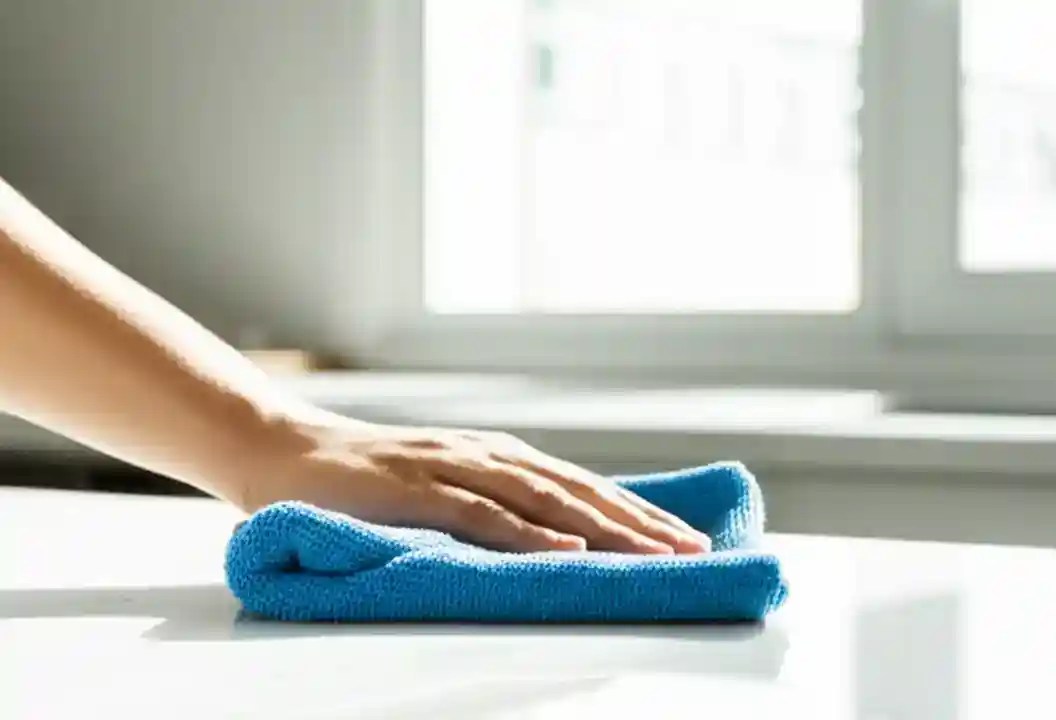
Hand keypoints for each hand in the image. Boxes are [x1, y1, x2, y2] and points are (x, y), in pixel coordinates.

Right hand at [238, 412, 710, 554]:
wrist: (283, 450)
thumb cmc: (366, 480)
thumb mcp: (443, 488)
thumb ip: (492, 503)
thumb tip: (553, 536)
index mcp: (499, 456)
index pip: (583, 487)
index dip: (637, 512)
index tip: (685, 538)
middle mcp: (486, 454)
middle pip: (579, 491)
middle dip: (640, 522)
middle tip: (692, 550)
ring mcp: (451, 467)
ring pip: (544, 499)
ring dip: (603, 528)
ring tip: (652, 553)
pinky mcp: (414, 489)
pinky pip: (481, 514)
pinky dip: (527, 534)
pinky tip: (565, 552)